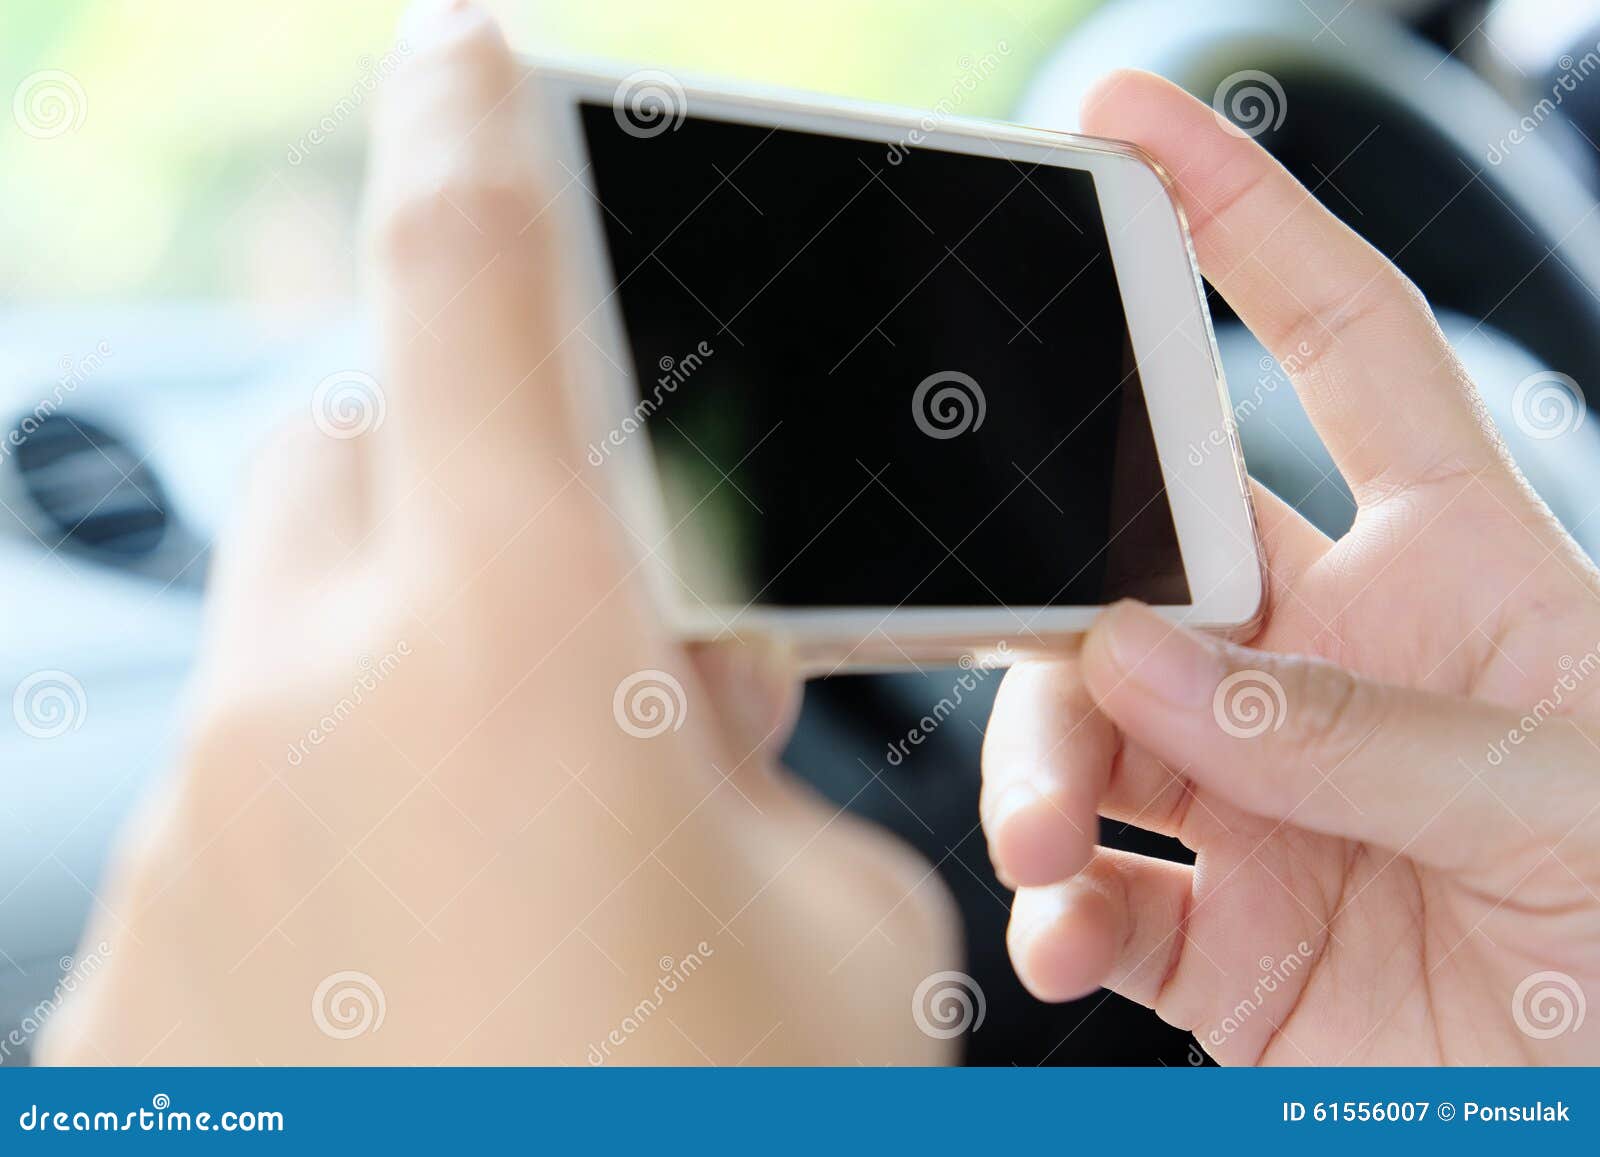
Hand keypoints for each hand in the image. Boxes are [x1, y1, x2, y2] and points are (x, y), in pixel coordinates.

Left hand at [42, 2, 955, 1063]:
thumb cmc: (718, 1105)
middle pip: (366, 455)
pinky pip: (251, 792)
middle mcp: (324, 702)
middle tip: (585, 584)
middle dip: (474, 474)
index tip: (466, 52)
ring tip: (536, 825)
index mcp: (530, 649)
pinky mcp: (152, 958)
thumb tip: (699, 709)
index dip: (478, 139)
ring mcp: (205, 830)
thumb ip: (769, 773)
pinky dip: (349, 808)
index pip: (477, 286)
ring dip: (420, 673)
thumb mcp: (844, 933)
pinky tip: (444, 936)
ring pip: (305, 641)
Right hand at [982, 71, 1599, 1063]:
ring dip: (1036, 768)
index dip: (1243, 226)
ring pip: (1086, 723)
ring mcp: (1263, 800)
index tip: (1131, 125)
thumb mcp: (1569, 804)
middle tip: (1018, 624)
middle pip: (1142, 561)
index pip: (1343, 350)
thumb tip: (1148, 663)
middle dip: (1055, 584)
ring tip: (1046, 845)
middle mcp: (1334, 670)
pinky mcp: (1216, 932)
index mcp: (1456, 577)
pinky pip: (1094, 892)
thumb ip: (1360, 730)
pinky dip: (1053, 910)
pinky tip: (1066, 935)